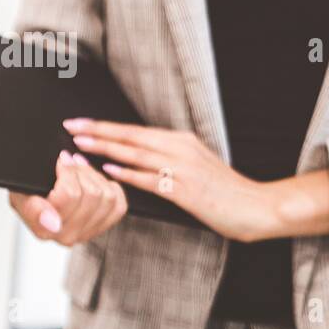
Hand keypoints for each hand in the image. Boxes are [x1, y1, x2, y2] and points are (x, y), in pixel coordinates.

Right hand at [10, 150, 126, 245]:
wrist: (34, 197)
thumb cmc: (27, 192)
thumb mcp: (20, 194)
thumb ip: (34, 209)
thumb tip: (53, 223)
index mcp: (45, 230)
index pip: (69, 195)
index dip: (67, 171)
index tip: (61, 159)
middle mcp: (67, 237)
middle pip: (92, 194)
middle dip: (81, 171)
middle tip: (70, 161)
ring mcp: (87, 233)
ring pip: (107, 197)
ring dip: (95, 177)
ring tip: (80, 168)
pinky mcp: (103, 226)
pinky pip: (119, 205)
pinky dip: (110, 187)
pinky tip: (95, 181)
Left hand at [63, 118, 271, 240]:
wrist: (256, 206)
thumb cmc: (227, 191)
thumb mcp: (200, 166)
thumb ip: (173, 159)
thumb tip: (143, 158)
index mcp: (184, 141)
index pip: (137, 130)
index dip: (108, 125)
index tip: (84, 121)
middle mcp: (181, 149)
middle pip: (131, 136)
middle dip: (99, 130)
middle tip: (72, 125)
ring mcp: (183, 169)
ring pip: (136, 154)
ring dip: (106, 148)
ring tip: (81, 144)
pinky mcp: (184, 190)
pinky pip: (149, 180)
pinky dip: (127, 174)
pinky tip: (108, 171)